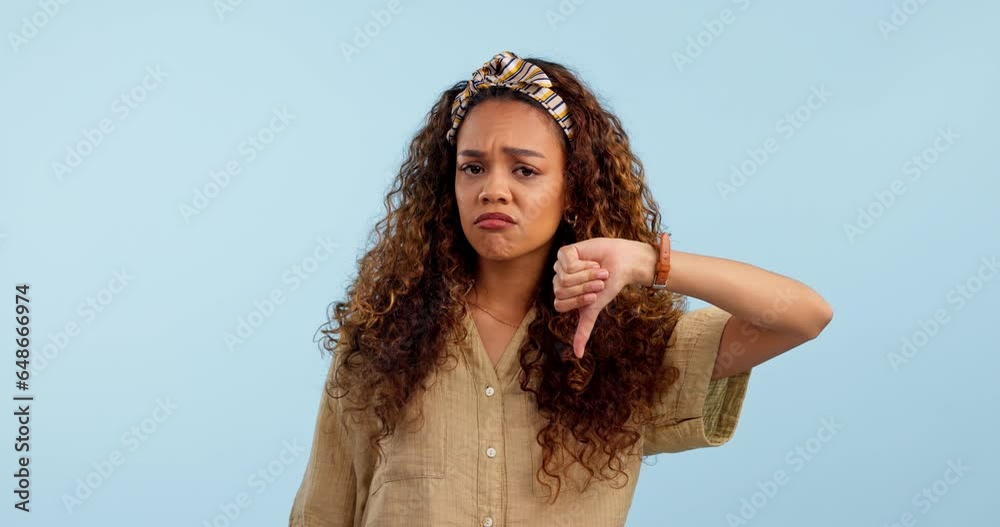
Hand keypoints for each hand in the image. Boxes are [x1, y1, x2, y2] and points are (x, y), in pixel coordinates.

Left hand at [552, 238, 656, 357]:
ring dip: (587, 275)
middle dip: (585, 287)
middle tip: (599, 281)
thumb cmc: (609, 285)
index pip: (559, 304)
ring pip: (565, 277)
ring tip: (599, 270)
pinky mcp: (565, 253)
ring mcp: (560, 266)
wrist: (623, 265)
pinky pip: (568, 263)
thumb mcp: (594, 309)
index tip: (595, 296)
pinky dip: (585, 264)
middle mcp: (559, 281)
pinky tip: (592, 260)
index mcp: (563, 296)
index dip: (578, 300)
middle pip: (561, 290)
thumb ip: (583, 330)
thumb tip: (578, 356)